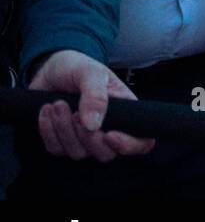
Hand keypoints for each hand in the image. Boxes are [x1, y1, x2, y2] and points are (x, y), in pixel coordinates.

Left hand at [27, 50, 154, 160]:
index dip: (129, 145)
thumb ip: (96, 96)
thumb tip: (94, 126)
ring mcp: (83, 138)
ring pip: (78, 153)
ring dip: (64, 129)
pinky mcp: (61, 141)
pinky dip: (48, 130)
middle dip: (88, 138)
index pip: (141, 142)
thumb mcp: (92, 73)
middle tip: (75, 113)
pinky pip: (56, 149)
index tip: (109, 134)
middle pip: (106, 154)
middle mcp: (107, 129)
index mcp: (125, 112)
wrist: (50, 68)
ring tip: (58, 103)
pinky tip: (47, 110)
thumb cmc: (78, 67)